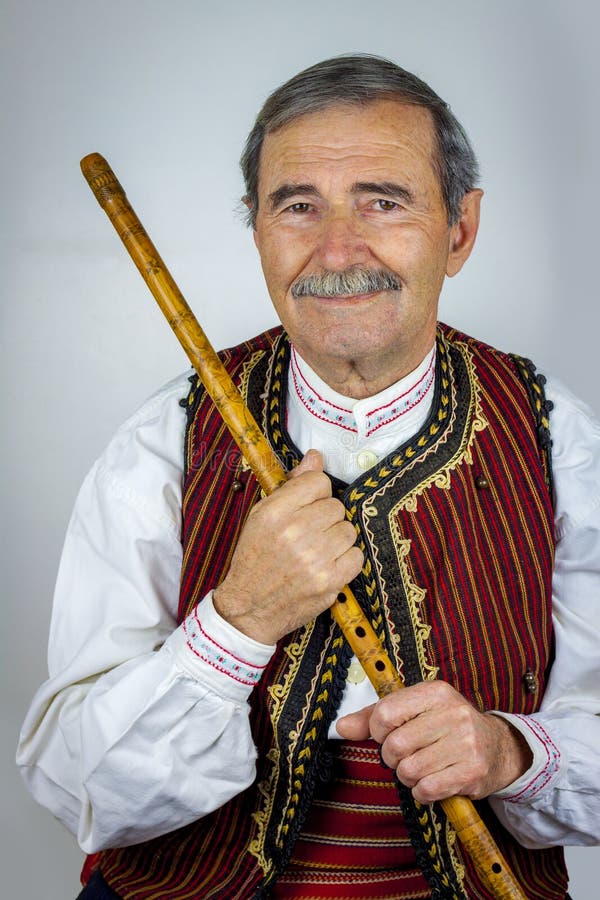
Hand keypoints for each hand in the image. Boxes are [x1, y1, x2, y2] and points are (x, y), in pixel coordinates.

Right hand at [213, 450, 363, 643]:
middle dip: (325, 519)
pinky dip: (345, 561)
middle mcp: (295, 532)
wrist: (248, 608)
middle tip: (307, 535)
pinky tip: (325, 566)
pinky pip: (356, 556)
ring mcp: (315, 558)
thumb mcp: (262, 516)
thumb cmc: (255, 558)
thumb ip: (291, 485)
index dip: (315, 495)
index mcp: (275, 512)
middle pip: (336, 507)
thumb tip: (315, 457)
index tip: (306, 508)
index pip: (319, 482)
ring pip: (348, 530)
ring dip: (336, 540)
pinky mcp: (330, 581)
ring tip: (315, 552)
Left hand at [336, 681, 532, 801]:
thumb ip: (375, 717)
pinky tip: (435, 782)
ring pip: (409, 771)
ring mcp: (466, 743)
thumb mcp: (415, 711)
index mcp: (435, 692)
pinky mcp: (473, 772)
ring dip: (409, 777)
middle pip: (394, 746)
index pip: (385, 713)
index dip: (377, 731)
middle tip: (408, 755)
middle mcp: (453, 713)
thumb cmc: (447, 727)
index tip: (387, 735)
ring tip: (424, 768)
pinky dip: (423, 793)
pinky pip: (426, 790)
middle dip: (393, 758)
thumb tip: (341, 727)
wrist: (498, 748)